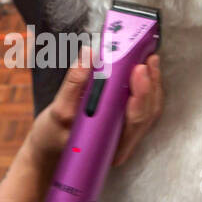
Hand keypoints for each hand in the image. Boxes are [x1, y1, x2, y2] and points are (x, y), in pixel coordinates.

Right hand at [27, 47, 163, 166]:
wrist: (50, 147)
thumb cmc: (52, 135)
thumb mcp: (58, 110)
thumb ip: (74, 83)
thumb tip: (88, 54)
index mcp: (111, 145)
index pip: (136, 119)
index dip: (141, 93)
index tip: (138, 70)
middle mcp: (123, 142)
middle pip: (147, 111)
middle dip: (150, 83)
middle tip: (147, 59)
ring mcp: (126, 133)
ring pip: (148, 108)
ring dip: (151, 82)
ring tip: (148, 58)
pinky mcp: (124, 123)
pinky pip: (142, 105)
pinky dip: (145, 85)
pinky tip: (143, 68)